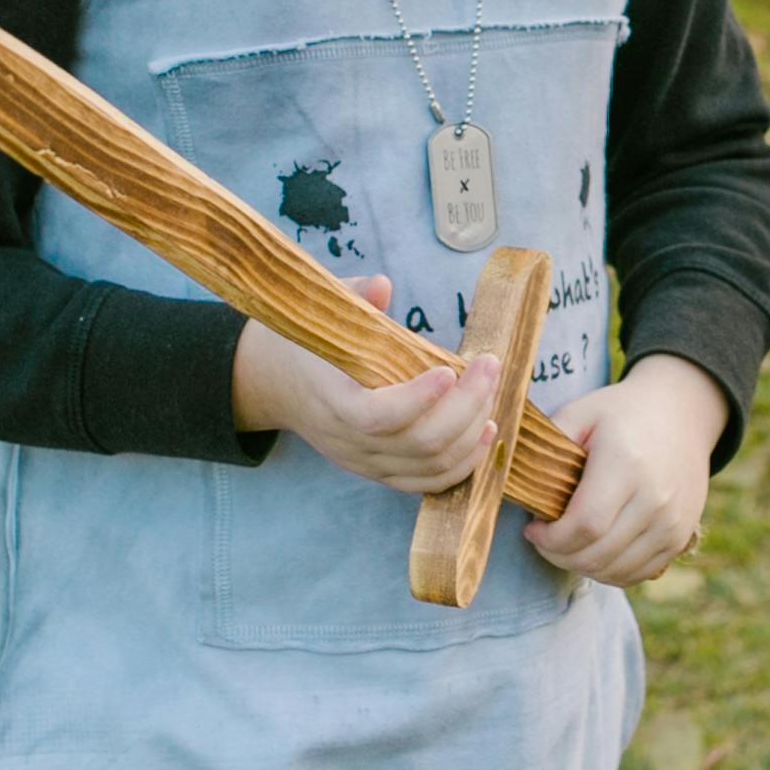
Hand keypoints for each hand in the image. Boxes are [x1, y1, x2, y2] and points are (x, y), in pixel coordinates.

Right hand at [232, 276, 503, 491]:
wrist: (277, 383)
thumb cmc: (308, 342)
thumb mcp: (320, 311)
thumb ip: (353, 298)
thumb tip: (383, 285)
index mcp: (330, 400)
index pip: (376, 417)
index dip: (417, 400)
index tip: (448, 369)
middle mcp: (349, 441)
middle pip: (419, 444)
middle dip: (466, 406)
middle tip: (489, 368)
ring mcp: (367, 463)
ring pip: (431, 467)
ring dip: (472, 433)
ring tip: (491, 395)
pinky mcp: (382, 473)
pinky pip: (430, 483)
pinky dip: (465, 462)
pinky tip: (485, 431)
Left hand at [521, 353, 725, 588]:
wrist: (682, 414)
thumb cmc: (621, 413)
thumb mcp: (580, 413)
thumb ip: (546, 446)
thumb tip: (515, 485)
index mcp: (625, 465)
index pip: (584, 525)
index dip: (550, 539)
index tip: (532, 529)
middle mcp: (655, 498)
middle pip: (597, 554)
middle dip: (558, 556)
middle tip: (543, 541)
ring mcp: (673, 522)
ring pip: (616, 571)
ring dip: (581, 567)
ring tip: (566, 546)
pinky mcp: (681, 536)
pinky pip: (638, 574)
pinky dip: (609, 572)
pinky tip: (593, 552)